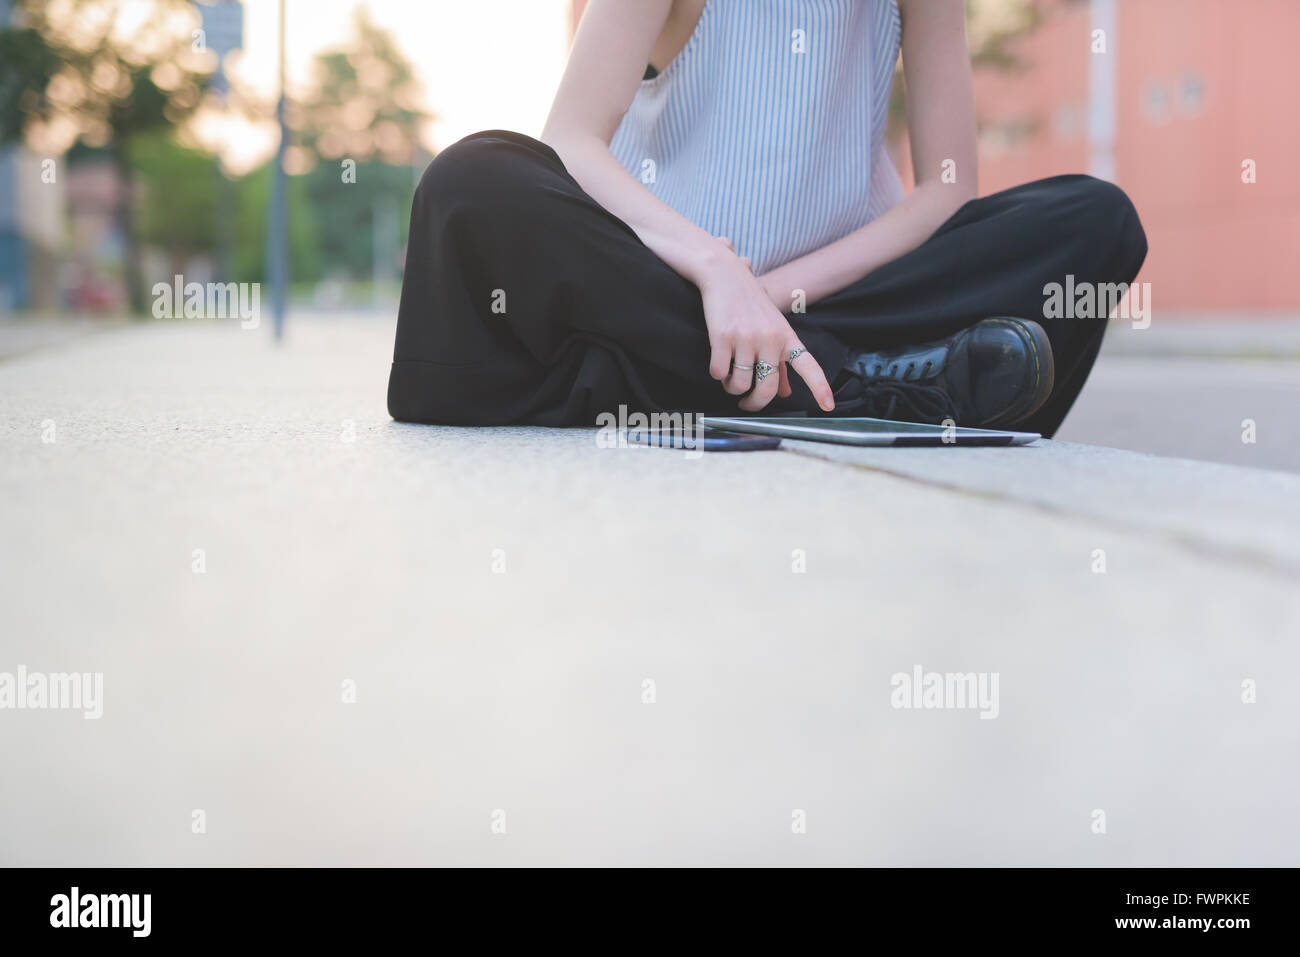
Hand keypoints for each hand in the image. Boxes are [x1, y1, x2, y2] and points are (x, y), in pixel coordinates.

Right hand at [698, 238, 834, 412]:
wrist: (724, 274)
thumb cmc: (749, 303)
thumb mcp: (771, 328)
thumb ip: (780, 362)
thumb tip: (786, 393)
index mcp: (786, 336)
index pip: (807, 365)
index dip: (820, 388)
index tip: (828, 407)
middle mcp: (770, 338)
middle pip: (766, 389)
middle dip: (754, 404)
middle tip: (746, 405)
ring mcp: (746, 338)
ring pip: (738, 385)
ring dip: (731, 388)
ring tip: (729, 378)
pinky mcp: (723, 337)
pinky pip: (719, 373)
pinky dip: (717, 375)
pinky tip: (718, 364)